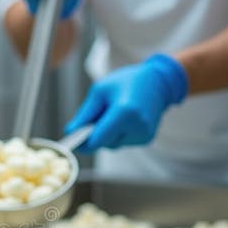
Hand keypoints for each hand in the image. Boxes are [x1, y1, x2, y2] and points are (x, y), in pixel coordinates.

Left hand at [65, 54, 188, 151]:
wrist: (158, 82)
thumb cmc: (127, 82)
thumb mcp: (100, 91)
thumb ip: (84, 114)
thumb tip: (70, 131)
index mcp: (125, 112)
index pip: (98, 139)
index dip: (84, 143)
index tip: (74, 142)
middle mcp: (137, 126)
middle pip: (105, 143)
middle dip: (96, 134)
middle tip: (95, 118)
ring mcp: (144, 134)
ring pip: (114, 145)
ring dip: (108, 135)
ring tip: (113, 114)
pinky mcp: (147, 139)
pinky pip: (124, 142)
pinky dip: (119, 134)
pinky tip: (124, 119)